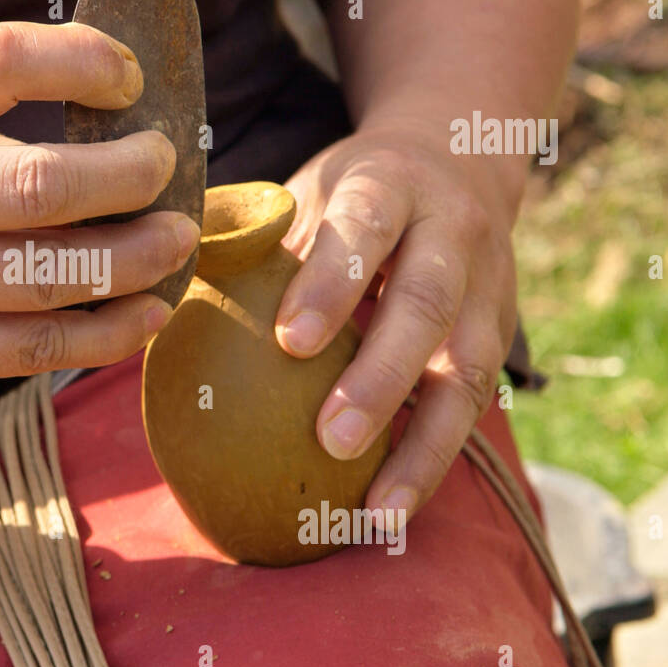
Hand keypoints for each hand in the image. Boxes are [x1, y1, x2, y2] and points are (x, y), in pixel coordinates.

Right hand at [0, 21, 198, 392]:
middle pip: (38, 183)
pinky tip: (147, 312)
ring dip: (135, 258)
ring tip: (175, 240)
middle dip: (129, 174)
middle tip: (164, 166)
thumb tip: (113, 118)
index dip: (80, 59)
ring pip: (47, 276)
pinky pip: (32, 348)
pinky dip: (107, 333)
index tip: (128, 78)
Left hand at [273, 123, 525, 523]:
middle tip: (329, 441)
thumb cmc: (354, 190)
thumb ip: (259, 240)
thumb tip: (168, 303)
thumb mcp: (309, 190)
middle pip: (427, 306)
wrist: (457, 155)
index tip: (289, 342)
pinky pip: (474, 406)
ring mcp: (488, 289)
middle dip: (381, 378)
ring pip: (468, 372)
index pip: (365, 228)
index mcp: (390, 185)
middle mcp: (452, 234)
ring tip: (377, 510)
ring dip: (424, 447)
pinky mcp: (499, 336)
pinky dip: (434, 458)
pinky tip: (392, 506)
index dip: (331, 284)